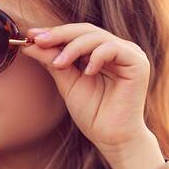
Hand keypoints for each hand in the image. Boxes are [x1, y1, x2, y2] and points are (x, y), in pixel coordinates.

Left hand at [22, 23, 166, 168]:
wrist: (112, 138)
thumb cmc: (93, 114)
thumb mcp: (67, 83)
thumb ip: (52, 62)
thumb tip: (30, 43)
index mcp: (102, 52)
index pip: (77, 34)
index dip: (55, 33)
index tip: (31, 36)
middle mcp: (116, 49)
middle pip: (86, 30)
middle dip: (60, 35)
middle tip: (38, 40)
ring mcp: (129, 54)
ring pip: (97, 37)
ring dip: (73, 48)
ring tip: (59, 64)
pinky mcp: (138, 63)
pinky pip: (113, 49)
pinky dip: (97, 57)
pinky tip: (87, 73)